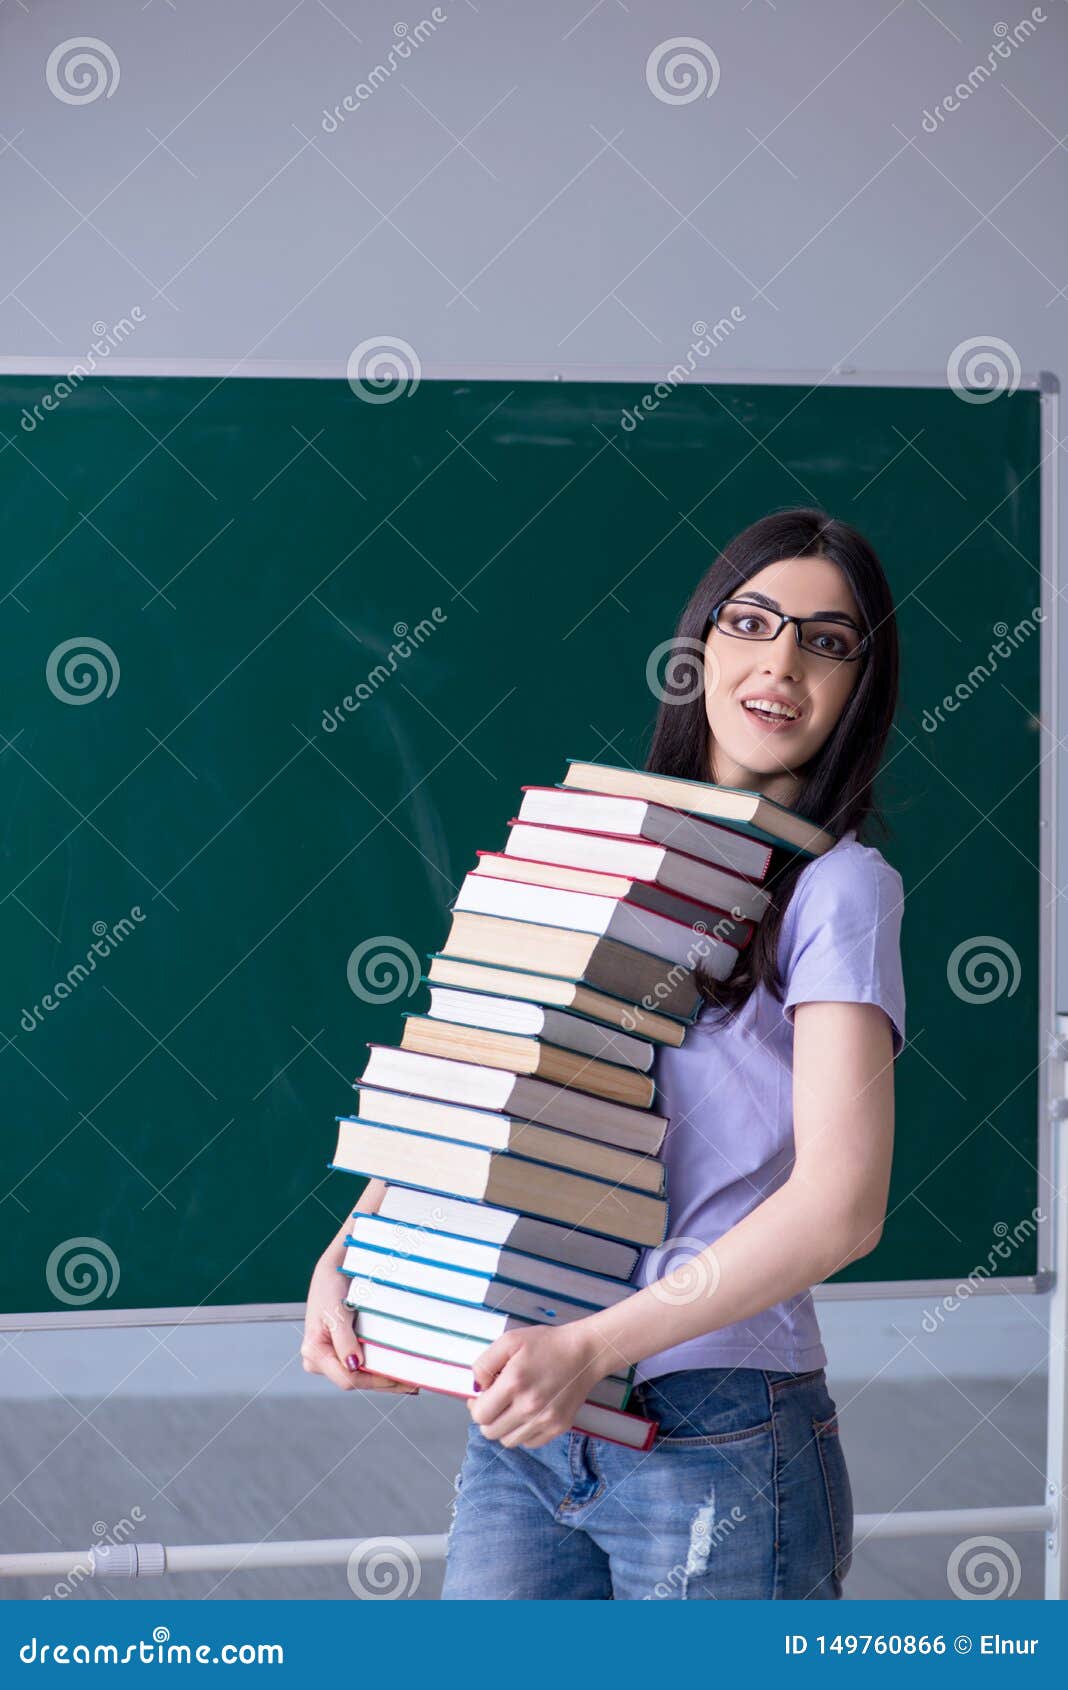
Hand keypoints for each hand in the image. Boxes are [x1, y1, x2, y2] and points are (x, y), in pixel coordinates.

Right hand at [301, 1254, 418, 1394]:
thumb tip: (353, 1366)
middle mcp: (318, 1360)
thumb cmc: (330, 1287)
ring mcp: (329, 1357)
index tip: (397, 1379)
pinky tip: (394, 1373)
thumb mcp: (337, 1313)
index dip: (374, 1381)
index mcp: (314, 1353)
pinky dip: (377, 1370)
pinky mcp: (339, 1351)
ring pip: (359, 1377)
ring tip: (407, 1382)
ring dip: (382, 1380)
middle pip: (355, 1381)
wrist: (331, 1269)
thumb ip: (344, 1342)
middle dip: (382, 1384)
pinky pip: (360, 1366)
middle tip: (411, 1385)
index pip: (348, 1378)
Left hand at [467, 1320, 610, 1448]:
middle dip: (488, 1417)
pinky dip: (524, 1432)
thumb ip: (484, 1364)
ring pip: (509, 1441)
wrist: (584, 1352)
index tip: (482, 1396)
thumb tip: (477, 1388)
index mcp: (514, 1383)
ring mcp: (545, 1420)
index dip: (476, 1406)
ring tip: (513, 1407)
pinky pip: (530, 1442)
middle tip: (497, 1401)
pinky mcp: (558, 1427)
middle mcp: (529, 1406)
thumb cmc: (546, 1344)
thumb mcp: (509, 1341)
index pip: (480, 1415)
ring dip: (505, 1427)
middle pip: (491, 1432)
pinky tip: (529, 1413)